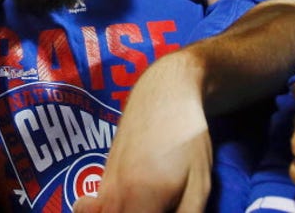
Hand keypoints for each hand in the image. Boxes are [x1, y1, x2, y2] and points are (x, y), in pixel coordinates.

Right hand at [72, 51, 212, 212]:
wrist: (163, 93)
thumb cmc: (187, 138)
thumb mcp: (199, 185)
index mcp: (139, 201)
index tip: (174, 212)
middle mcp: (113, 197)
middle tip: (165, 205)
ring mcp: (103, 186)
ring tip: (150, 204)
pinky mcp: (102, 177)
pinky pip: (94, 209)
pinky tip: (134, 205)